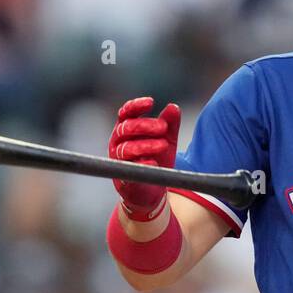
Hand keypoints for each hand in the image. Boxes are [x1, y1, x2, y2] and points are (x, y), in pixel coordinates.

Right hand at [108, 96, 180, 219]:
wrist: (153, 189)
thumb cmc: (157, 159)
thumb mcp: (167, 139)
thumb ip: (170, 124)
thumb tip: (173, 107)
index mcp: (126, 129)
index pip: (126, 112)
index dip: (136, 106)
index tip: (151, 102)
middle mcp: (118, 142)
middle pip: (126, 128)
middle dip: (145, 125)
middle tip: (163, 127)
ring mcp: (118, 160)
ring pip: (126, 148)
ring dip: (145, 145)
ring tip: (163, 144)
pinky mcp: (122, 177)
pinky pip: (128, 169)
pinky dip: (141, 164)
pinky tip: (153, 162)